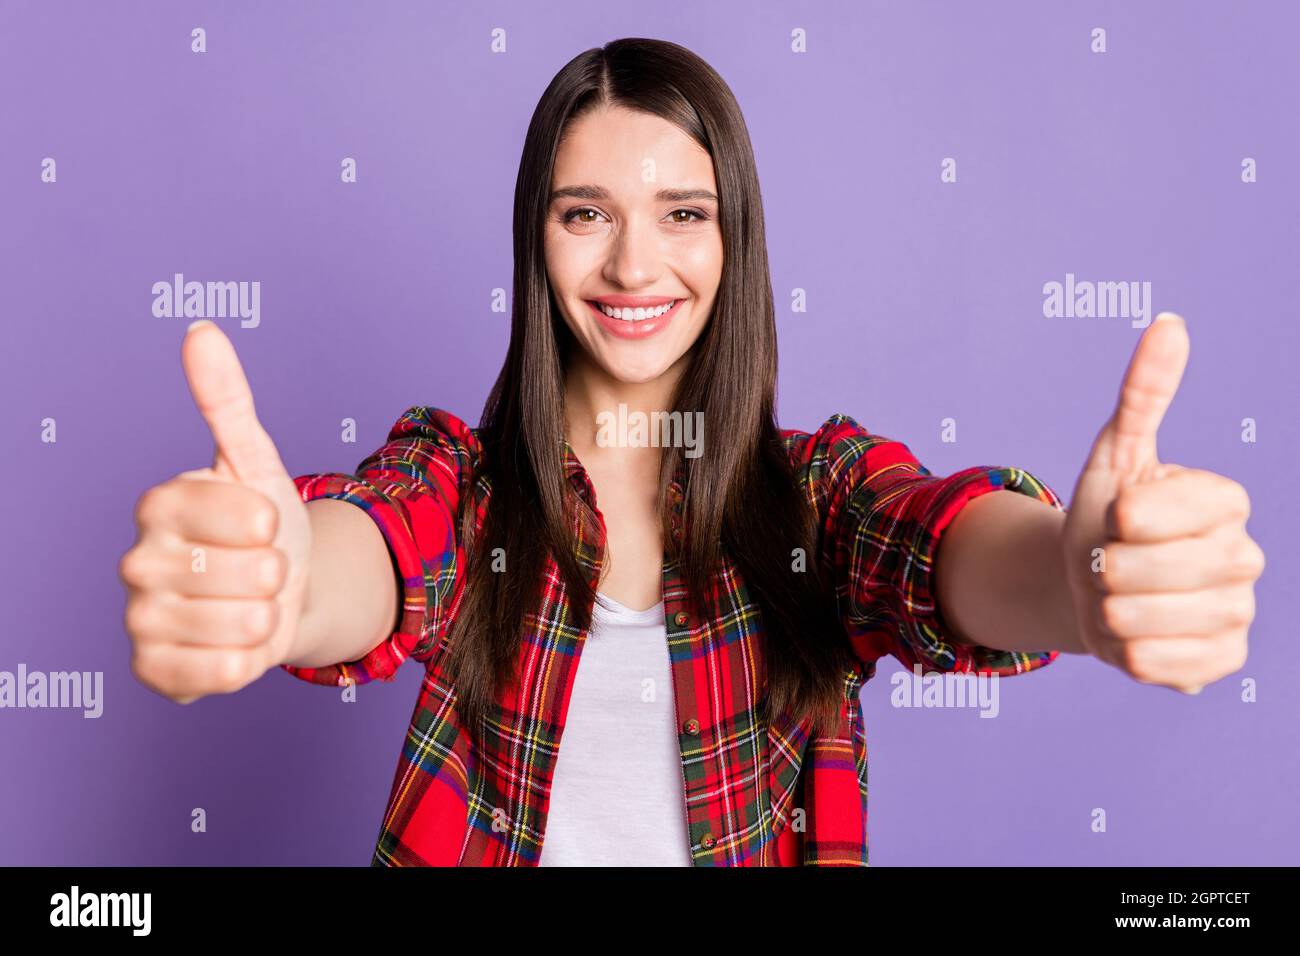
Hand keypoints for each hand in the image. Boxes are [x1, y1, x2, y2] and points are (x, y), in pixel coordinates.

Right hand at [118, 320, 312, 702]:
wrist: (276, 595)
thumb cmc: (263, 527)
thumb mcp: (255, 461)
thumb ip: (226, 400)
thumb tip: (201, 331)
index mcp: (159, 503)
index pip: (246, 516)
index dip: (272, 524)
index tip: (263, 523)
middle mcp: (137, 560)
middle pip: (250, 575)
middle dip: (277, 574)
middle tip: (260, 568)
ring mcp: (140, 618)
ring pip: (241, 625)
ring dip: (267, 617)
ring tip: (252, 604)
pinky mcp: (152, 670)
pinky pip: (219, 674)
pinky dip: (246, 661)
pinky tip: (237, 643)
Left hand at [1061, 313, 1264, 693]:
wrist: (1097, 589)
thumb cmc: (1107, 518)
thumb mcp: (1116, 455)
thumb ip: (1144, 393)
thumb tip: (1169, 323)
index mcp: (1225, 501)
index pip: (1149, 513)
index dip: (1117, 519)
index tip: (1118, 517)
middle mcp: (1243, 556)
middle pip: (1139, 571)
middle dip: (1102, 568)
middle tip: (1110, 564)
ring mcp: (1238, 613)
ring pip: (1142, 621)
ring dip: (1108, 612)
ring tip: (1120, 599)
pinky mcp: (1223, 663)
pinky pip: (1156, 665)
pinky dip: (1127, 654)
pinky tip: (1135, 635)